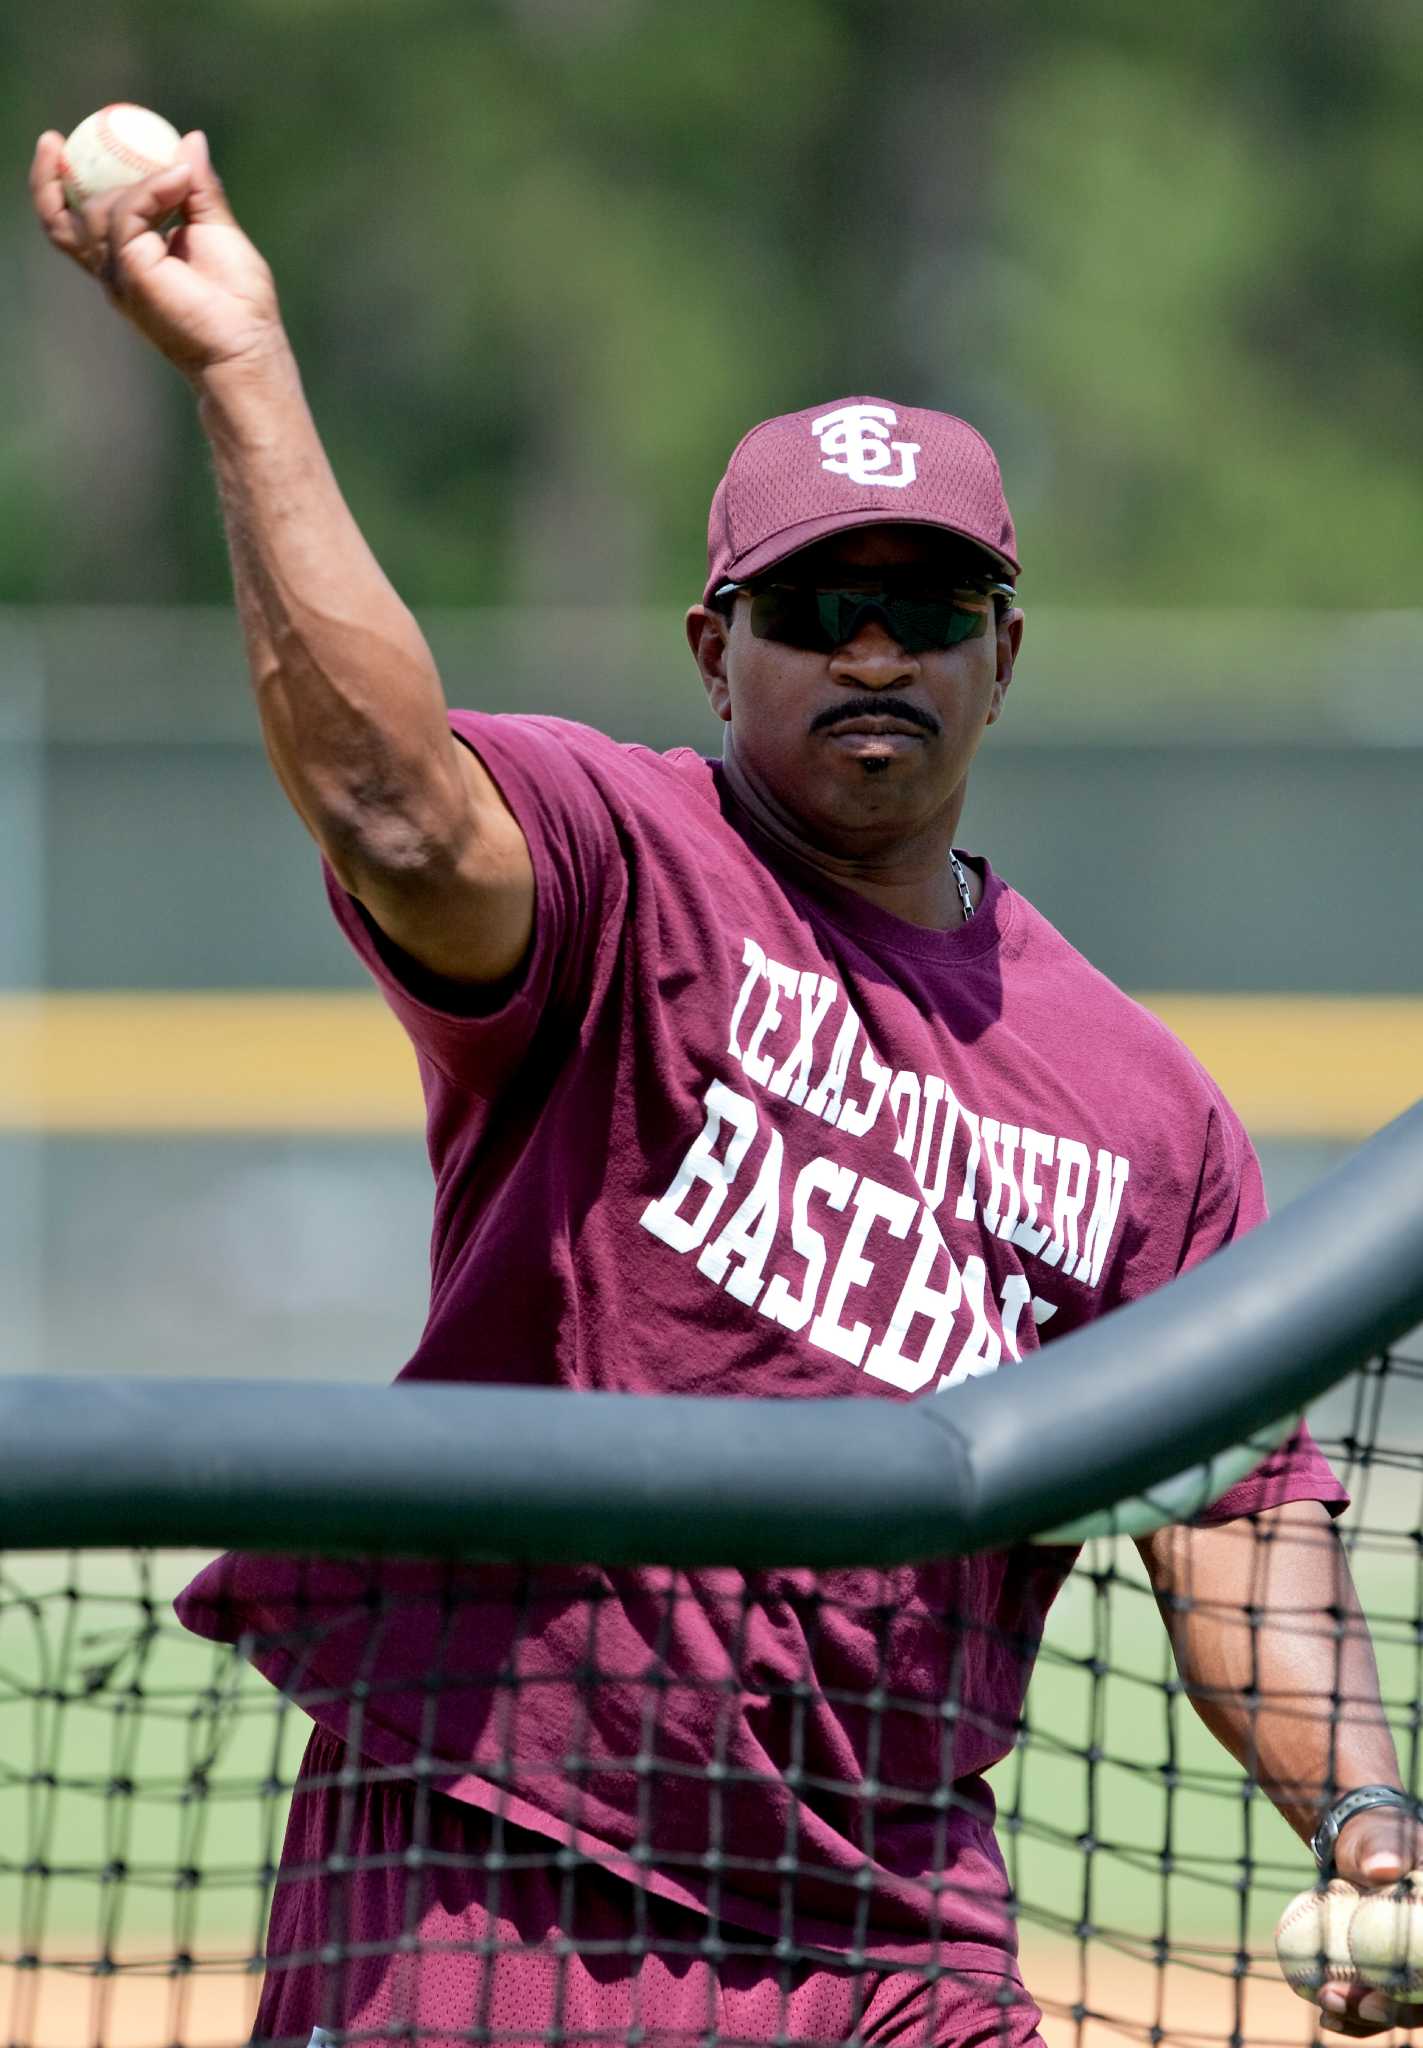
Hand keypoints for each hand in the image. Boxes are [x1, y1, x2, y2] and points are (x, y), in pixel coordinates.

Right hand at [29, 128, 286, 380]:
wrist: (247, 343)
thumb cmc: (240, 301)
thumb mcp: (218, 229)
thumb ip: (199, 188)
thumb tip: (191, 140)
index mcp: (129, 260)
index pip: (76, 222)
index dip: (58, 185)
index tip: (61, 144)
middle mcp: (115, 269)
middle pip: (67, 219)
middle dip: (57, 178)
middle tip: (58, 140)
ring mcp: (118, 273)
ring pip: (98, 210)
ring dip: (138, 181)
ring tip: (180, 176)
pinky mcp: (131, 271)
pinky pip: (126, 214)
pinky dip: (151, 190)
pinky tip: (179, 181)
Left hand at [1317, 1810, 1422, 2035]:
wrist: (1360, 1848)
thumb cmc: (1377, 1838)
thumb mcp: (1381, 1835)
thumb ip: (1384, 1847)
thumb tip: (1382, 1868)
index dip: (1422, 1988)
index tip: (1389, 1985)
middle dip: (1393, 2009)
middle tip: (1355, 2002)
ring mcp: (1416, 1972)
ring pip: (1402, 2008)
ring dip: (1367, 2015)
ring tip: (1329, 2005)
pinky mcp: (1390, 1980)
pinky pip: (1377, 2004)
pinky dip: (1356, 2016)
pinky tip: (1330, 2019)